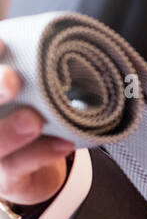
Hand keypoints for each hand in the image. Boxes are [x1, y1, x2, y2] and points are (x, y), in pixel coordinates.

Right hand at [0, 42, 74, 203]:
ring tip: (34, 120)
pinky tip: (62, 143)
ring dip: (10, 131)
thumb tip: (67, 39)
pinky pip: (16, 168)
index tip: (2, 44)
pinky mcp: (3, 178)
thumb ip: (36, 66)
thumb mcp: (32, 85)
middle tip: (12, 82)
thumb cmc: (29, 110)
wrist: (34, 160)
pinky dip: (41, 154)